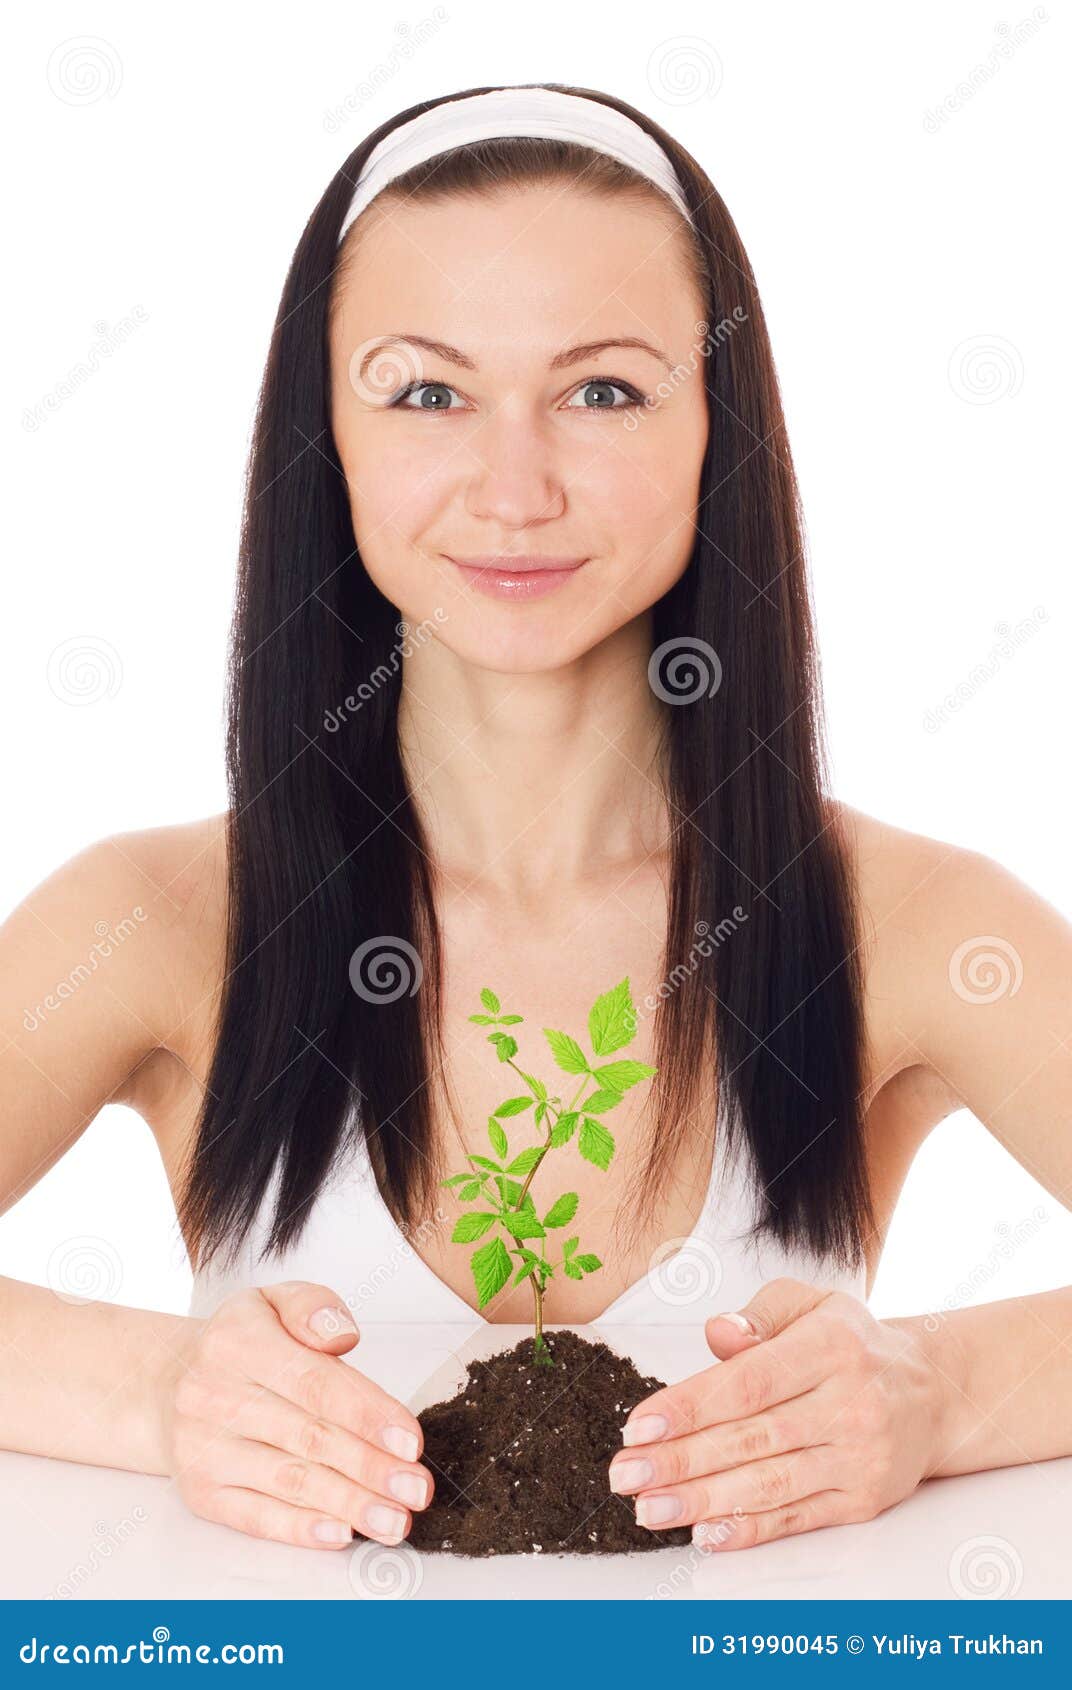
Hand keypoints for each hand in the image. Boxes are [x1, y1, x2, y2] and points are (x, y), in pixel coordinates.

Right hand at [160, 1281, 432, 1549]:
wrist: (171, 1381)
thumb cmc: (242, 1343)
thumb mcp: (274, 1301)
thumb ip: (314, 1308)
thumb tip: (341, 1337)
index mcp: (237, 1341)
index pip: (315, 1382)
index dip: (367, 1414)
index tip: (410, 1441)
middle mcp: (212, 1395)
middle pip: (308, 1437)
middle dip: (371, 1467)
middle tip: (416, 1489)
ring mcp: (203, 1448)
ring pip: (289, 1481)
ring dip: (349, 1504)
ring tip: (394, 1519)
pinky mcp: (200, 1491)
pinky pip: (254, 1516)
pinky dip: (300, 1529)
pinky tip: (340, 1534)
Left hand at [607, 1277, 943, 1550]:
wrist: (930, 1391)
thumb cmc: (852, 1343)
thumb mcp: (811, 1304)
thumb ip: (759, 1314)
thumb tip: (718, 1334)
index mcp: (830, 1347)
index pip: (748, 1382)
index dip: (689, 1406)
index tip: (639, 1424)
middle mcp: (850, 1403)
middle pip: (751, 1438)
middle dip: (679, 1460)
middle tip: (626, 1473)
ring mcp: (859, 1457)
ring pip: (769, 1484)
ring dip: (702, 1501)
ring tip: (649, 1508)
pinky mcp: (863, 1500)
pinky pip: (797, 1517)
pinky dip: (749, 1530)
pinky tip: (705, 1532)